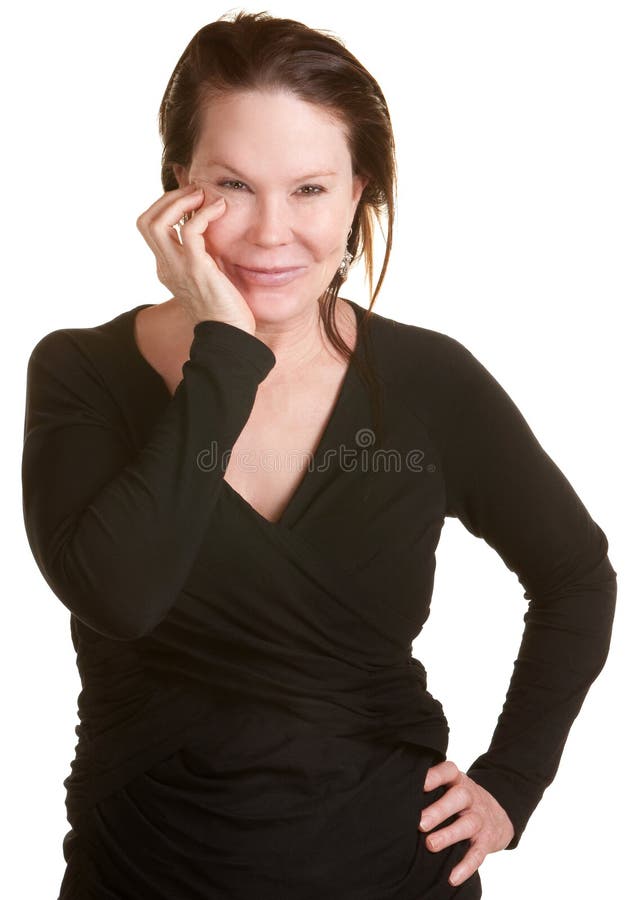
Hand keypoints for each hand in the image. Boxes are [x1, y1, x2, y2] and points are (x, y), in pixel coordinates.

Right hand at [135, 184, 255, 332]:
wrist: (230, 337)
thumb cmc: (226, 311)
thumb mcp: (211, 276)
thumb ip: (206, 254)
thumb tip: (214, 229)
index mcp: (167, 268)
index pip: (151, 228)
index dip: (166, 207)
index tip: (192, 200)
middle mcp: (166, 267)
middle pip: (145, 221)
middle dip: (168, 198)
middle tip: (195, 192)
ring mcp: (177, 268)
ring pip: (156, 222)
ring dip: (180, 200)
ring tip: (203, 196)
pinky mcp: (196, 268)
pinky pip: (190, 230)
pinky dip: (203, 213)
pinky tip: (220, 209)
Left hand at [418, 759, 514, 887]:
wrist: (499, 815)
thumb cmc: (461, 801)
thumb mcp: (451, 787)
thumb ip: (430, 788)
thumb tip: (394, 797)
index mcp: (458, 781)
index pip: (449, 771)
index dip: (436, 775)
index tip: (421, 784)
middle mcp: (471, 796)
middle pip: (459, 797)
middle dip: (439, 810)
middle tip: (420, 823)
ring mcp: (480, 818)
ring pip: (468, 824)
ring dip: (449, 835)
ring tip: (431, 845)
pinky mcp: (486, 840)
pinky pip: (478, 854)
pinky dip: (466, 866)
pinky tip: (452, 877)